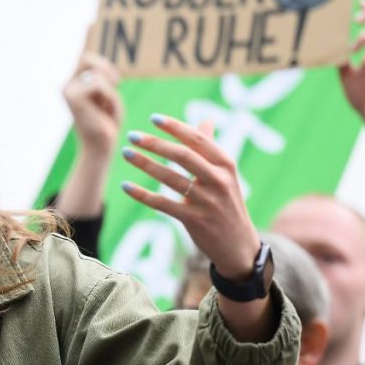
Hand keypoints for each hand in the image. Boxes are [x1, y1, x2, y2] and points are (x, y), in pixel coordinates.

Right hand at [55, 51, 123, 219]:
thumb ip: (106, 81)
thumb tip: (108, 71)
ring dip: (109, 89)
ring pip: (96, 72)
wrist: (100, 148)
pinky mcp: (71, 95)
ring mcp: (68, 88)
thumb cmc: (107, 125)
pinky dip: (108, 96)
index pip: (83, 54)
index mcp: (78, 82)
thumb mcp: (109, 98)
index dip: (88, 37)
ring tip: (107, 106)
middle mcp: (68, 83)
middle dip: (106, 68)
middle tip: (117, 82)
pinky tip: (104, 110)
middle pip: (89, 57)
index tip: (93, 21)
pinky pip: (99, 84)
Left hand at [120, 114, 257, 280]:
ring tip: (126, 153)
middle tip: (132, 136)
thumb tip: (206, 120)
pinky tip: (126, 186)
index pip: (198, 139)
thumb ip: (211, 149)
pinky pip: (163, 204)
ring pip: (170, 178)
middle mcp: (219, 180)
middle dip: (155, 143)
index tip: (153, 118)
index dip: (175, 127)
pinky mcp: (195, 220)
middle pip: (183, 156)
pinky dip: (142, 195)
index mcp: (226, 164)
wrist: (239, 246)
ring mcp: (207, 201)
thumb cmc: (227, 204)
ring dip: (145, 164)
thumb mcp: (226, 175)